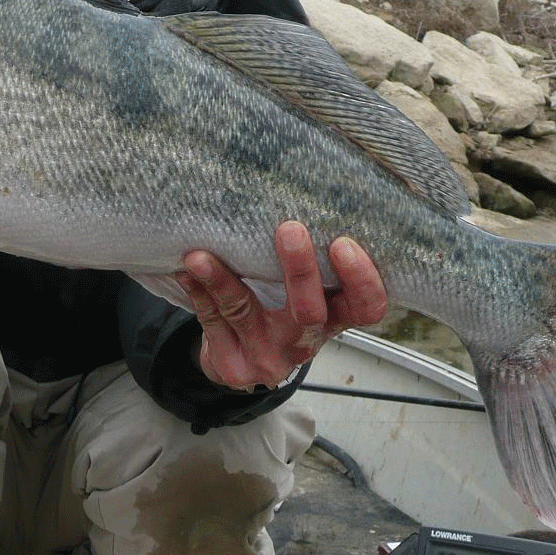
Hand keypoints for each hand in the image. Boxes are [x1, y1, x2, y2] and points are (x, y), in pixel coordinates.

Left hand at [176, 220, 386, 390]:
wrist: (242, 359)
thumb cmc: (279, 307)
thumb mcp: (304, 290)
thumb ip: (310, 257)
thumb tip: (297, 188)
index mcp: (334, 318)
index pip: (366, 307)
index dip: (361, 280)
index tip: (343, 243)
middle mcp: (305, 342)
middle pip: (309, 311)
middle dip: (299, 270)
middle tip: (288, 228)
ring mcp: (269, 357)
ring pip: (245, 313)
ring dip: (222, 279)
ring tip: (200, 255)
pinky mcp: (234, 366)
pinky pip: (213, 320)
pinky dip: (199, 290)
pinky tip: (188, 269)